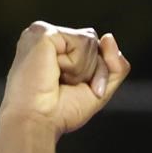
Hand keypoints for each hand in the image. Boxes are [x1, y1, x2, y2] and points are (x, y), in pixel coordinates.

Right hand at [0, 22, 129, 138]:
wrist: (36, 121)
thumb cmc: (59, 112)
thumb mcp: (99, 90)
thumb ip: (115, 66)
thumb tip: (109, 37)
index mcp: (56, 47)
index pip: (94, 47)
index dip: (97, 72)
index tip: (74, 91)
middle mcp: (49, 36)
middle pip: (94, 42)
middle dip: (92, 70)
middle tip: (65, 86)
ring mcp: (43, 31)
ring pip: (90, 40)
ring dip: (82, 70)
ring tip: (57, 80)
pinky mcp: (44, 32)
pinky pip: (82, 42)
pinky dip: (76, 64)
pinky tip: (54, 72)